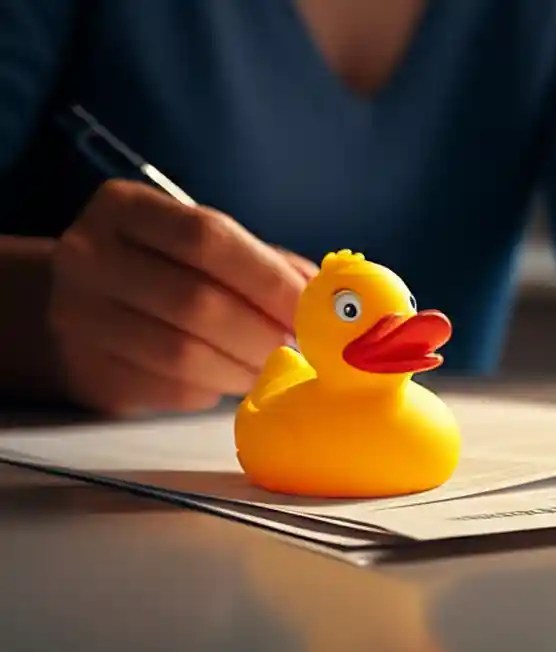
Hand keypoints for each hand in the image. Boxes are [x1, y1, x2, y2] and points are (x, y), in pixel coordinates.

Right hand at [48, 179, 316, 414]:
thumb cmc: (167, 268)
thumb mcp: (205, 245)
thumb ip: (266, 264)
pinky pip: (169, 390)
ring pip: (182, 356)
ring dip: (243, 368)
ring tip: (270, 365)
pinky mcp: (87, 370)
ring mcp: (78, 316)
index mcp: (126, 208)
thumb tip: (329, 298)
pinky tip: (226, 377)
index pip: (208, 238)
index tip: (312, 309)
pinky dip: (213, 389)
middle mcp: (89, 256)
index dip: (268, 279)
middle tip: (300, 348)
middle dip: (263, 332)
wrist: (84, 303)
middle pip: (196, 303)